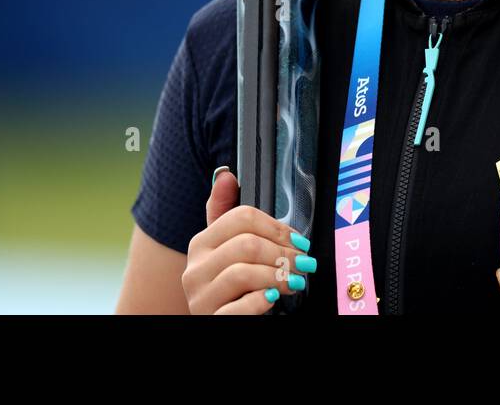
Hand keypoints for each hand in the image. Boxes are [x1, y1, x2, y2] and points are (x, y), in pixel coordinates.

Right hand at [181, 167, 314, 314]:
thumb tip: (225, 175)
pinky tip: (272, 299)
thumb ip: (225, 213)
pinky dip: (262, 301)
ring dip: (278, 277)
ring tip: (294, 282)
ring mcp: (201, 297)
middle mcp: (195, 268)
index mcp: (201, 243)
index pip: (241, 217)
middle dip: (284, 254)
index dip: (277, 227)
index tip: (297, 240)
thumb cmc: (229, 286)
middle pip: (247, 244)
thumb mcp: (225, 249)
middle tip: (304, 262)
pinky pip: (240, 307)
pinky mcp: (211, 320)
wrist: (219, 324)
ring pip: (244, 273)